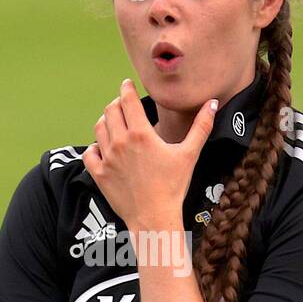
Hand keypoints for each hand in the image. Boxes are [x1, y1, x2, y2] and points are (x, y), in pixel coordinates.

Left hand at [82, 78, 216, 227]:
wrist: (154, 217)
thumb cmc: (173, 187)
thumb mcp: (189, 154)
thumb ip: (201, 126)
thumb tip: (212, 103)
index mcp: (141, 133)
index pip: (127, 100)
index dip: (126, 88)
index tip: (127, 84)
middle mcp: (120, 142)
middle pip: (110, 111)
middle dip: (116, 103)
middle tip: (123, 104)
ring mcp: (107, 158)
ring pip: (99, 128)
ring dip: (105, 121)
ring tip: (113, 122)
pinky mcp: (99, 174)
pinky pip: (89, 153)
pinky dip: (95, 147)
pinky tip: (102, 148)